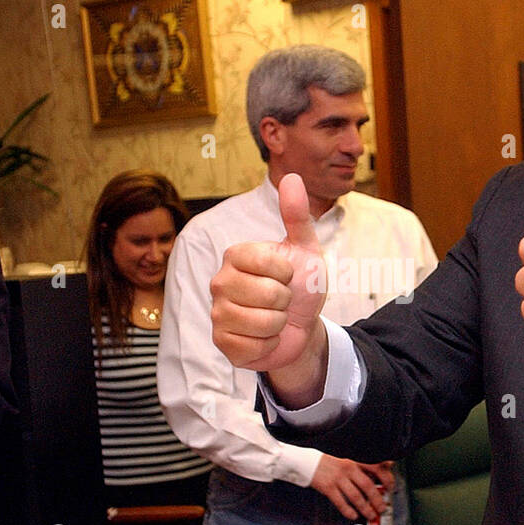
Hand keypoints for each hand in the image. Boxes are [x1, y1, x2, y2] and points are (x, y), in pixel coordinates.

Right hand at [211, 173, 329, 402]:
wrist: (301, 328)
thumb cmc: (300, 287)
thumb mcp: (305, 250)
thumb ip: (297, 216)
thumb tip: (292, 177)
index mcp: (236, 255)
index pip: (268, 263)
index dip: (288, 273)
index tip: (286, 275)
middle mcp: (220, 282)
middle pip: (267, 295)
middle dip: (286, 302)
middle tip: (281, 301)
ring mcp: (218, 314)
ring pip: (262, 322)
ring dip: (279, 324)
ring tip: (274, 319)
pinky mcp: (222, 343)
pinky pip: (254, 347)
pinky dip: (269, 345)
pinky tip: (265, 338)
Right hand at [310, 455, 393, 520]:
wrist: (308, 462)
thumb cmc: (332, 462)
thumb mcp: (349, 459)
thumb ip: (367, 463)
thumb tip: (390, 464)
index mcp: (355, 460)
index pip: (376, 467)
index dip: (386, 478)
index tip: (391, 488)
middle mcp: (348, 468)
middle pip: (368, 486)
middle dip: (377, 499)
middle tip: (383, 509)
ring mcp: (337, 478)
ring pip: (356, 496)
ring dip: (365, 508)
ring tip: (371, 516)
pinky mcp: (328, 487)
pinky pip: (341, 502)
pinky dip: (348, 511)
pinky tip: (354, 516)